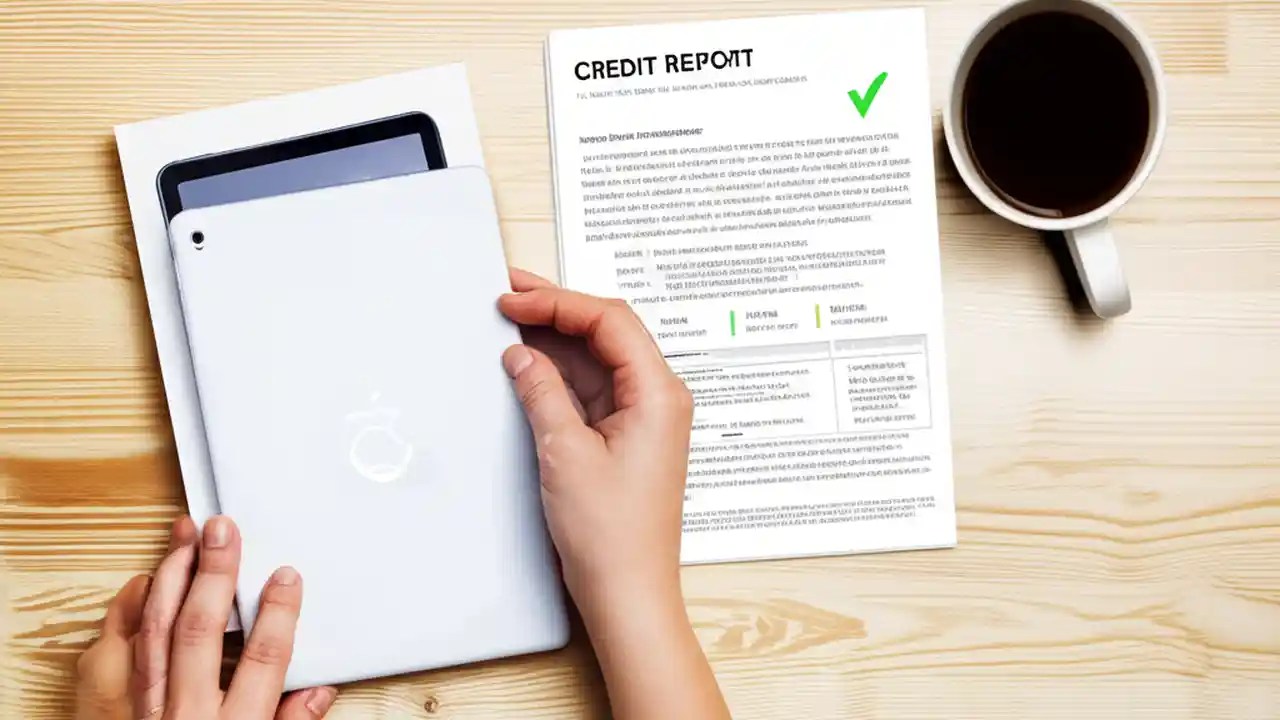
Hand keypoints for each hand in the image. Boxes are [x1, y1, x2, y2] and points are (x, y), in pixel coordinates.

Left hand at [75, 516, 335, 719]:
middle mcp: (186, 717)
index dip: (276, 614)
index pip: (262, 662)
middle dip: (214, 575)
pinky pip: (122, 652)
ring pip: (155, 632)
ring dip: (171, 578)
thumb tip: (318, 692)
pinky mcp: (118, 709)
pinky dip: (134, 612)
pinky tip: (148, 581)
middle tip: (223, 531)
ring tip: (185, 537)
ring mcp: (146, 711)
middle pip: (201, 633)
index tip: (285, 576)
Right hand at [499, 269, 728, 719]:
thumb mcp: (564, 453)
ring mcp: (641, 417)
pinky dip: (557, 374)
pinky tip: (526, 364)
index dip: (558, 301)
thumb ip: (542, 392)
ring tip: (508, 322)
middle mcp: (657, 398)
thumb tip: (521, 355)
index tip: (515, 298)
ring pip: (595, 358)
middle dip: (555, 310)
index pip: (609, 320)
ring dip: (553, 340)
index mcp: (658, 393)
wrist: (628, 593)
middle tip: (508, 293)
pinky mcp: (623, 436)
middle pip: (605, 332)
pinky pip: (590, 389)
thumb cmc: (614, 537)